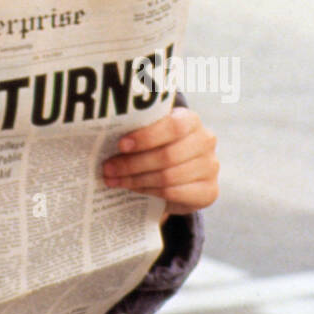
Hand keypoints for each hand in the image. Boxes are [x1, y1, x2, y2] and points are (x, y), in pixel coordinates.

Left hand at [102, 107, 218, 217]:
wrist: (180, 176)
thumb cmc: (158, 147)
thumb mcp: (150, 134)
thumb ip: (137, 131)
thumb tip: (103, 137)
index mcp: (191, 120)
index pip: (173, 126)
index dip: (146, 136)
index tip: (121, 145)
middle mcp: (205, 141)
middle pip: (167, 155)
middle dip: (133, 163)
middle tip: (108, 168)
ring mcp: (210, 168)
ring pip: (168, 176)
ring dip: (136, 180)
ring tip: (114, 180)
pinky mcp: (209, 192)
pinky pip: (174, 193)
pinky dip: (149, 191)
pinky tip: (133, 189)